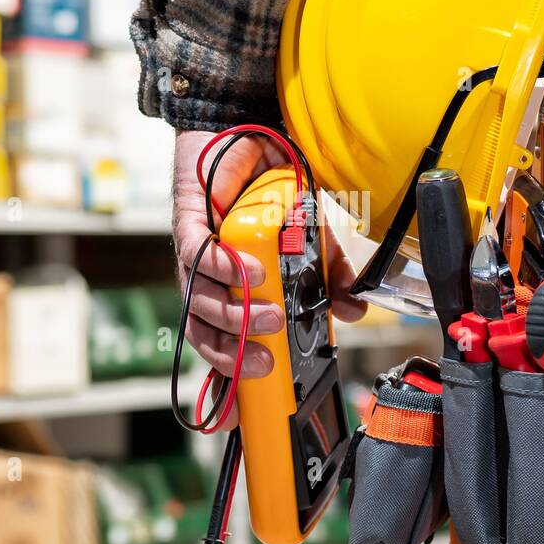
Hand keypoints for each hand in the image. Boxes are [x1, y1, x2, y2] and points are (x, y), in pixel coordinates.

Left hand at [173, 130, 366, 384]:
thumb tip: (355, 312)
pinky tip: (247, 272)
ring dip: (233, 314)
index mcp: (231, 291)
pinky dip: (222, 268)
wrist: (245, 133)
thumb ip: (329, 277)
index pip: (222, 344)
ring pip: (200, 301)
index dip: (228, 378)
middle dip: (233, 354)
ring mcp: (196, 253)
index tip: (247, 410)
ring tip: (268, 315)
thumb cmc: (270, 191)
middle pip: (205, 334)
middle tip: (266, 360)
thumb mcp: (310, 241)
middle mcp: (208, 279)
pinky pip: (196, 254)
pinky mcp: (189, 222)